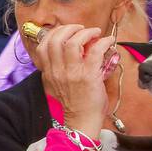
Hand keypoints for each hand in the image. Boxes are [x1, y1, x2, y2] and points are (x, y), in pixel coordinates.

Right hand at [35, 24, 114, 139]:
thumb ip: (58, 70)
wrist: (81, 122)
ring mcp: (72, 73)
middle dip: (69, 28)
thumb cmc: (74, 104)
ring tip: (95, 33)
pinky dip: (103, 42)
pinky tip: (108, 41)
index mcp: (48, 73)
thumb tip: (72, 52)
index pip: (43, 46)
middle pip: (55, 39)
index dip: (55, 33)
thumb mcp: (58, 86)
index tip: (67, 32)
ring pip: (73, 42)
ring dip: (86, 33)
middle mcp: (57, 72)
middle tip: (81, 29)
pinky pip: (95, 50)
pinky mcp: (88, 76)